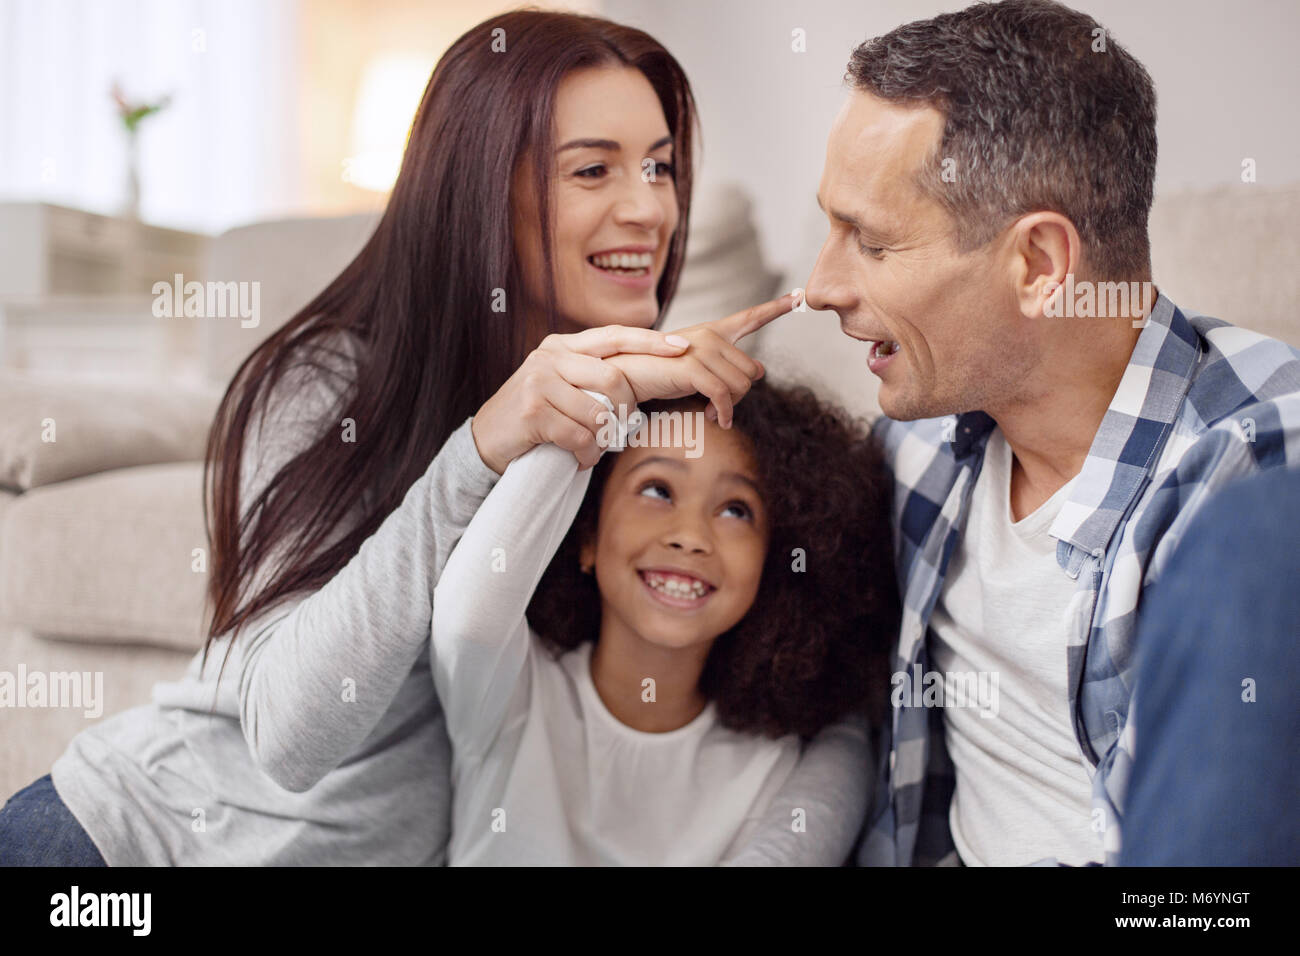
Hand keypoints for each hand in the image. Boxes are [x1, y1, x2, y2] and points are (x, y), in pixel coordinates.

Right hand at [471, 325, 691, 474]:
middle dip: (626, 411)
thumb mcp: (561, 385)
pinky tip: (577, 459)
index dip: (650, 341)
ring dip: (601, 440)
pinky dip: (585, 454)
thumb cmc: (535, 415)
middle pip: (614, 378)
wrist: (486, 439)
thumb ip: (592, 377)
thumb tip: (643, 383)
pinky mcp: (532, 410)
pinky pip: (578, 436)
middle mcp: (550, 357)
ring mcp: (539, 381)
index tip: (681, 347)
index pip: (615, 336)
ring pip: (598, 412)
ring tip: (591, 449)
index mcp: (563, 346)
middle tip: (620, 430)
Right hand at [605, 292, 797, 427]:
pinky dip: (723, 412)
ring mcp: (700, 349)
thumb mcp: (700, 369)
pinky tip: (716, 419)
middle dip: (739, 395)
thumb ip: (728, 367)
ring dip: (729, 407)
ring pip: (740, 386)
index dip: (776, 308)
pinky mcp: (691, 366)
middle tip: (720, 406)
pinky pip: (722, 395)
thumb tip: (761, 371)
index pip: (750, 318)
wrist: (628, 376)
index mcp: (713, 332)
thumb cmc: (663, 374)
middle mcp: (710, 335)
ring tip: (712, 412)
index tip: (798, 296)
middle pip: (750, 372)